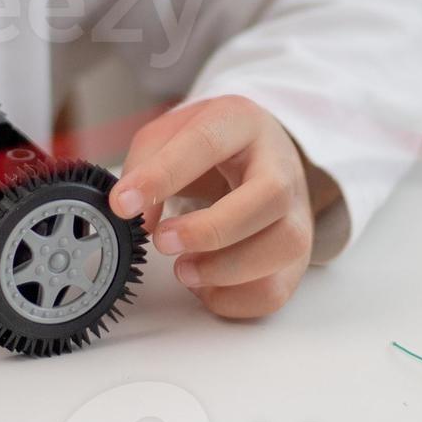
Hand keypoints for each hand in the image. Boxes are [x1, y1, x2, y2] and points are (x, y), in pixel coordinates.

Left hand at [107, 96, 323, 319]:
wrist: (258, 157)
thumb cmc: (211, 148)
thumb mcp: (168, 136)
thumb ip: (144, 166)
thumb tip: (137, 217)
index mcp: (242, 123)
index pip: (208, 142)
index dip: (164, 174)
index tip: (124, 203)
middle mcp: (281, 165)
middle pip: (269, 196)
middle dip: (211, 229)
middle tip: (162, 242)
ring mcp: (297, 213)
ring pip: (284, 245)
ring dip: (226, 269)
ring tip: (183, 270)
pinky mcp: (296, 256)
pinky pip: (276, 289)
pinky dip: (236, 298)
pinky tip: (206, 285)